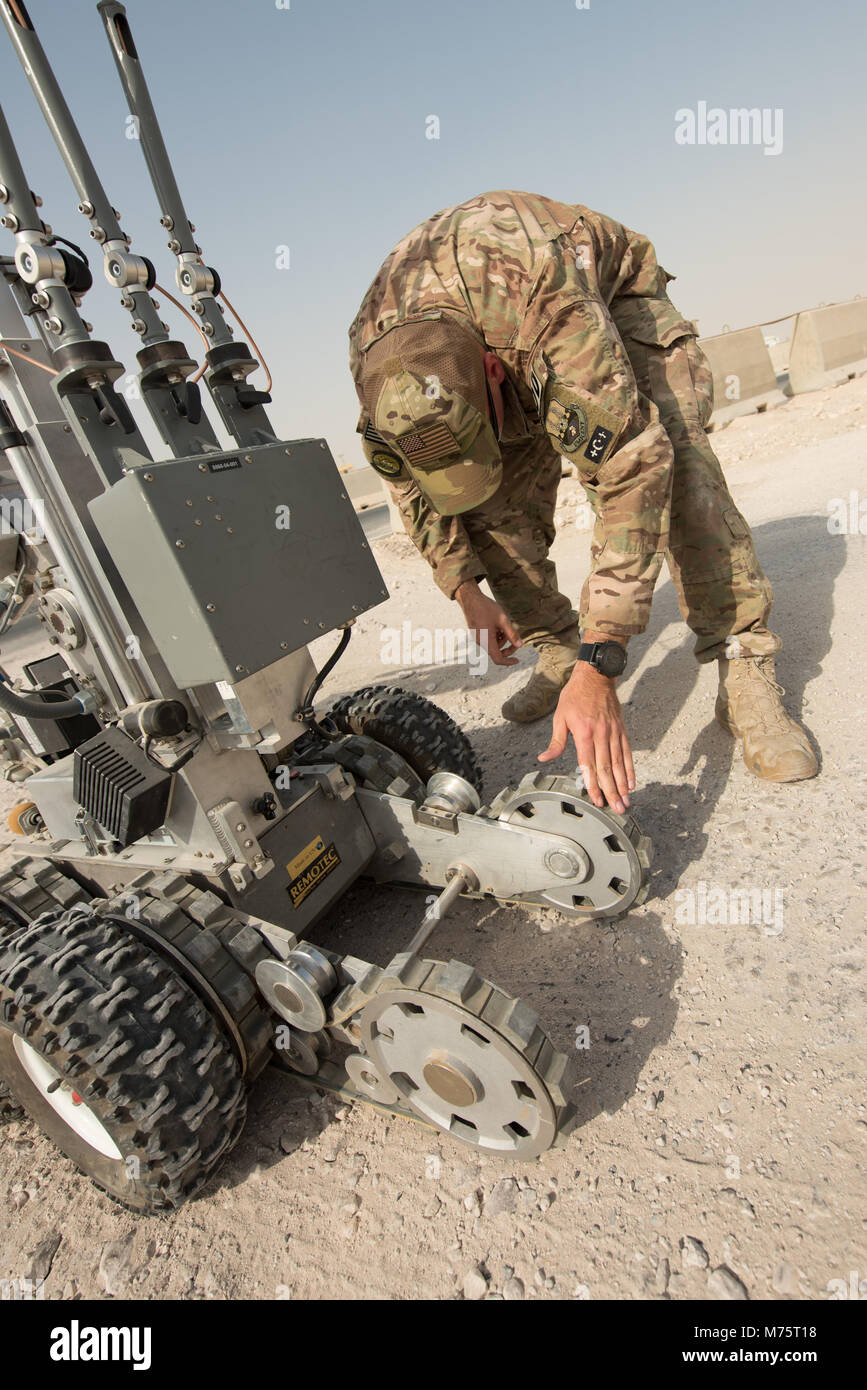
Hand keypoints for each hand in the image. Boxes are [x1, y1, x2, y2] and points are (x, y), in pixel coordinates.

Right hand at [455, 580, 521, 666]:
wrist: (470, 599)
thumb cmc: (486, 608)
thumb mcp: (503, 620)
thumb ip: (512, 634)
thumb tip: (520, 645)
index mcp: (486, 641)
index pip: (498, 659)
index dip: (508, 661)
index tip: (517, 660)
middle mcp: (480, 642)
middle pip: (497, 651)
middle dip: (507, 645)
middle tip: (516, 636)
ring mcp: (477, 638)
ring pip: (493, 644)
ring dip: (501, 638)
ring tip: (503, 625)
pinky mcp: (476, 633)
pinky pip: (488, 638)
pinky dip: (495, 635)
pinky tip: (496, 624)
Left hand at [537, 659, 634, 813]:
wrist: (596, 676)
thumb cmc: (574, 696)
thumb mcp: (560, 717)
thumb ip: (556, 741)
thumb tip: (544, 758)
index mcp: (584, 732)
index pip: (589, 764)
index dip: (593, 784)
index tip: (596, 799)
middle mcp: (601, 734)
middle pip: (607, 768)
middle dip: (611, 791)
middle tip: (616, 809)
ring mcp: (614, 732)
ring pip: (619, 763)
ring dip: (622, 785)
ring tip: (625, 801)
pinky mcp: (621, 730)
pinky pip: (627, 753)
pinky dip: (629, 769)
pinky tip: (630, 783)